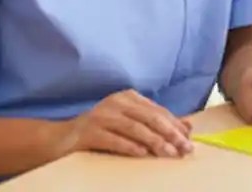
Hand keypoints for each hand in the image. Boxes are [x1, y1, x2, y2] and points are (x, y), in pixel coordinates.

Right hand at [68, 89, 192, 157]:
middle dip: (170, 134)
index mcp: (127, 97)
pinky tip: (142, 154)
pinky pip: (114, 139)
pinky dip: (129, 146)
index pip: (157, 111)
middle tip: (184, 149)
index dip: (175, 125)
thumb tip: (187, 128)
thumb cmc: (101, 132)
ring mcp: (101, 115)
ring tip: (168, 154)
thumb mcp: (129, 124)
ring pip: (134, 128)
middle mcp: (115, 102)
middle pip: (149, 118)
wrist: (61, 139)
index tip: (189, 141)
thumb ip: (155, 124)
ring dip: (154, 142)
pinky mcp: (89, 131)